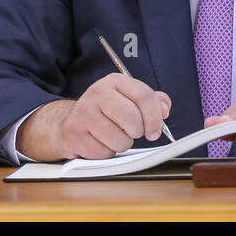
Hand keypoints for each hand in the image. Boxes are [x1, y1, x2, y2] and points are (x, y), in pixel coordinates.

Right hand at [17, 73, 171, 160]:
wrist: (70, 121)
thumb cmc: (105, 111)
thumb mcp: (129, 98)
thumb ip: (152, 101)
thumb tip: (165, 109)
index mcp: (115, 81)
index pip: (144, 96)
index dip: (155, 117)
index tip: (155, 130)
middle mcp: (97, 93)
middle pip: (132, 119)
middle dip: (138, 132)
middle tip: (133, 133)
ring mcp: (84, 113)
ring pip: (119, 139)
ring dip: (122, 144)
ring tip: (114, 137)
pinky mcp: (74, 134)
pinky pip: (103, 153)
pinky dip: (106, 153)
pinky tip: (100, 143)